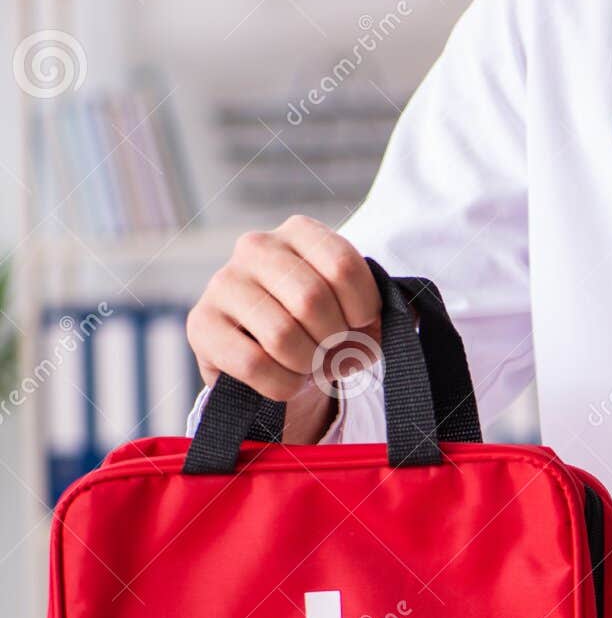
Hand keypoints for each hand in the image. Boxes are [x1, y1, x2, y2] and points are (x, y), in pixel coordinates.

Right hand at [187, 215, 380, 444]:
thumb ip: (390, 310)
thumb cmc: (324, 328)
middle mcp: (257, 247)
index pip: (344, 267)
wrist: (276, 360)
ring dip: (309, 366)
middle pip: (312, 301)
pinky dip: (283, 384)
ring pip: (283, 336)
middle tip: (334, 352)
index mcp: (301, 232)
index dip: (363, 311)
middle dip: (334, 341)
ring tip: (309, 365)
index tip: (360, 325)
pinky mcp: (201, 324)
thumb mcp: (360, 311)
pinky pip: (255, 365)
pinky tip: (286, 379)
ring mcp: (223, 283)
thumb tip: (403, 317)